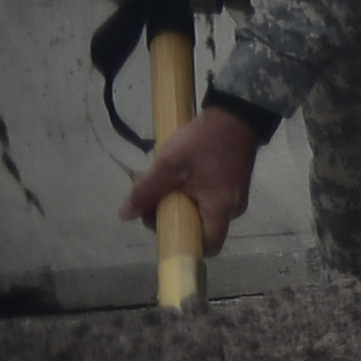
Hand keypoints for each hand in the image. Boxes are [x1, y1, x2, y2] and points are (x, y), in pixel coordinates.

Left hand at [118, 101, 265, 254]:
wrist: (235, 114)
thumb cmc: (204, 142)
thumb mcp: (169, 164)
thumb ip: (146, 191)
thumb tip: (125, 215)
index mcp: (221, 208)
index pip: (207, 246)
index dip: (183, 244)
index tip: (162, 227)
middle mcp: (232, 208)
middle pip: (200, 229)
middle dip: (173, 219)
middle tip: (154, 199)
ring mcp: (234, 196)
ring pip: (202, 214)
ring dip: (180, 205)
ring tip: (165, 183)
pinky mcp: (231, 185)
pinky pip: (208, 201)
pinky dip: (191, 195)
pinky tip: (180, 178)